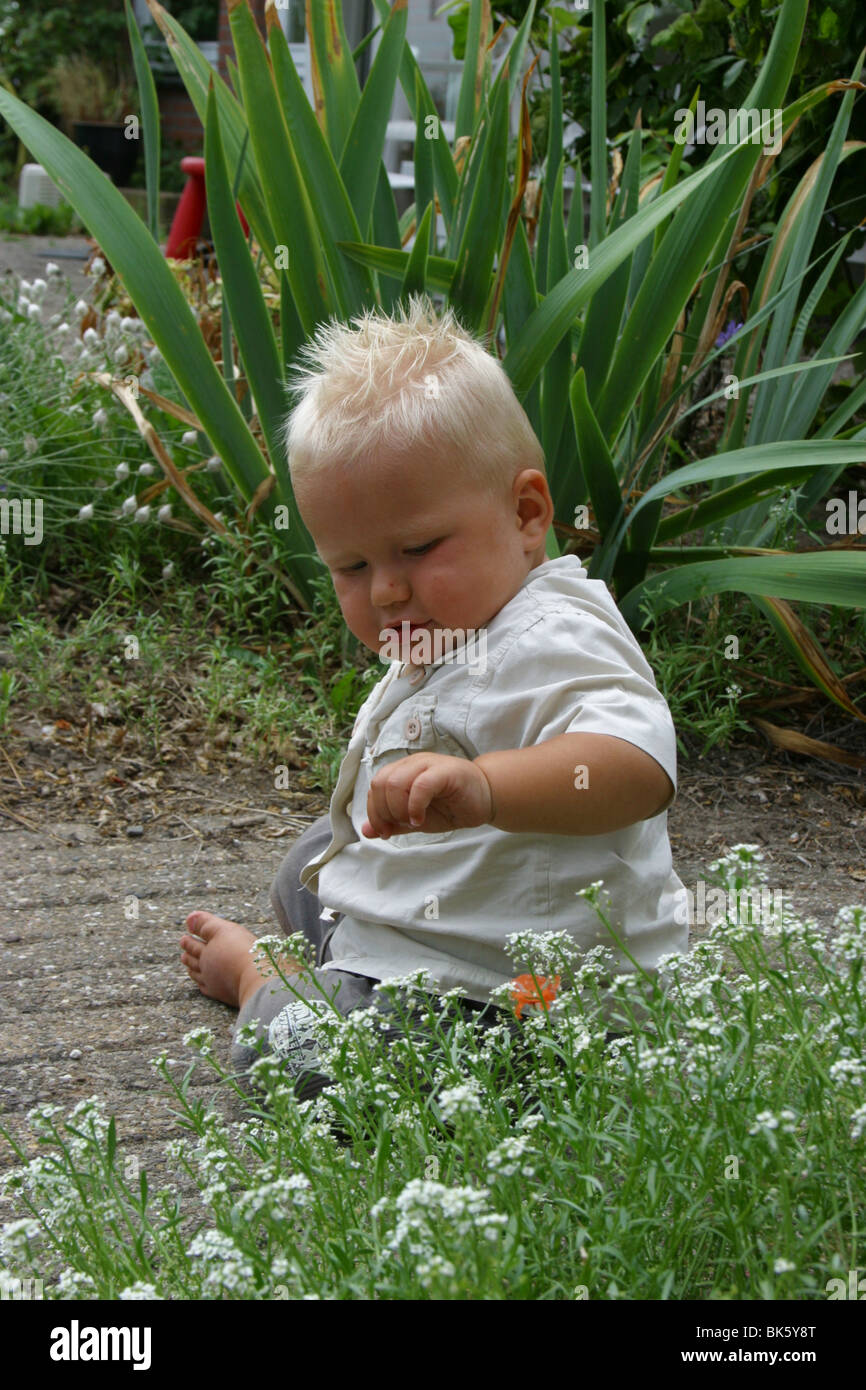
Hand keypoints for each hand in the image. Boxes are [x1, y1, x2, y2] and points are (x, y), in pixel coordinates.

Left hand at [361, 753, 494, 838]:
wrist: (486, 798)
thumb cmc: (451, 806)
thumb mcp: (415, 818)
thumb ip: (392, 822)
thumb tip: (366, 831)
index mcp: (402, 771)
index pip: (375, 787)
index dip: (374, 812)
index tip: (384, 832)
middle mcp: (412, 764)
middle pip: (380, 783)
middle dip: (383, 811)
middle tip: (398, 827)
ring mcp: (428, 765)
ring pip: (395, 782)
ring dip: (398, 809)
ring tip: (413, 822)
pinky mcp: (445, 772)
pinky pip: (420, 785)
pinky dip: (414, 805)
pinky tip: (420, 819)